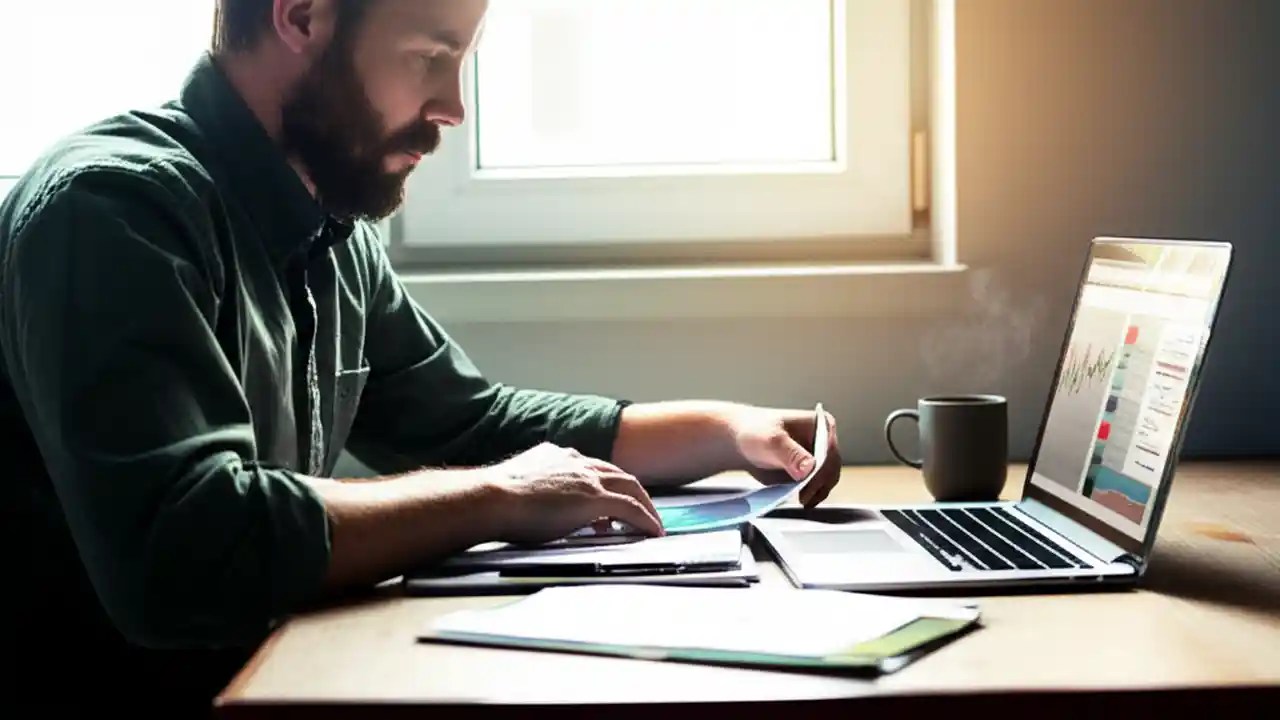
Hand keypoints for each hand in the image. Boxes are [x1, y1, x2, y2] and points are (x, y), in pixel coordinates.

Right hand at [484, 442, 664, 543]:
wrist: (490, 498)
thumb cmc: (493, 500)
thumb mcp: (520, 489)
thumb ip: (537, 494)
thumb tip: (541, 510)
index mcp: (556, 456)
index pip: (591, 468)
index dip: (604, 485)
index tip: (609, 503)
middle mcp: (575, 461)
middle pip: (616, 474)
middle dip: (632, 492)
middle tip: (641, 510)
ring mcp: (587, 478)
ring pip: (629, 486)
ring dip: (644, 506)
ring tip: (651, 523)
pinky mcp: (594, 498)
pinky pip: (631, 508)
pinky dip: (645, 519)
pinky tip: (652, 532)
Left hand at [731, 406, 841, 506]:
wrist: (741, 441)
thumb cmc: (756, 432)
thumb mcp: (771, 440)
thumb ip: (790, 454)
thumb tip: (809, 469)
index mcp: (822, 425)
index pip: (830, 452)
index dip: (821, 470)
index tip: (807, 485)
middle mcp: (825, 441)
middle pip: (831, 468)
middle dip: (819, 484)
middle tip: (803, 498)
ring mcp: (818, 458)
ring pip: (827, 481)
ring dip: (816, 492)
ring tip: (802, 501)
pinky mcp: (810, 472)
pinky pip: (817, 488)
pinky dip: (811, 495)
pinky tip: (800, 500)